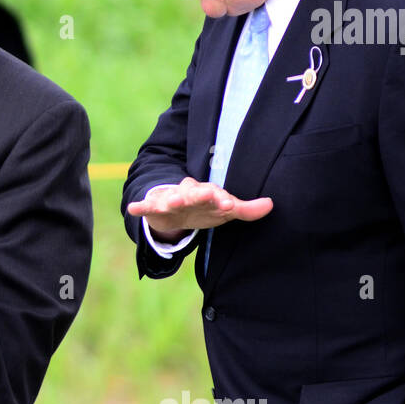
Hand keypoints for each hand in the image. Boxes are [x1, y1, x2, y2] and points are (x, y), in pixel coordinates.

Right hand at [126, 176, 272, 240]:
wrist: (173, 207)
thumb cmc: (203, 208)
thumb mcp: (224, 210)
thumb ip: (247, 210)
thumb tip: (272, 204)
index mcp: (206, 193)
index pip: (215, 195)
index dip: (221, 199)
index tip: (229, 204)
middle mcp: (188, 193)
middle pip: (194, 193)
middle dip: (200, 194)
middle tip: (208, 195)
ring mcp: (170, 200)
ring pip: (171, 199)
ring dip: (172, 199)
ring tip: (173, 201)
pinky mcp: (154, 208)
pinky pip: (145, 207)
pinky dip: (139, 207)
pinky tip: (133, 208)